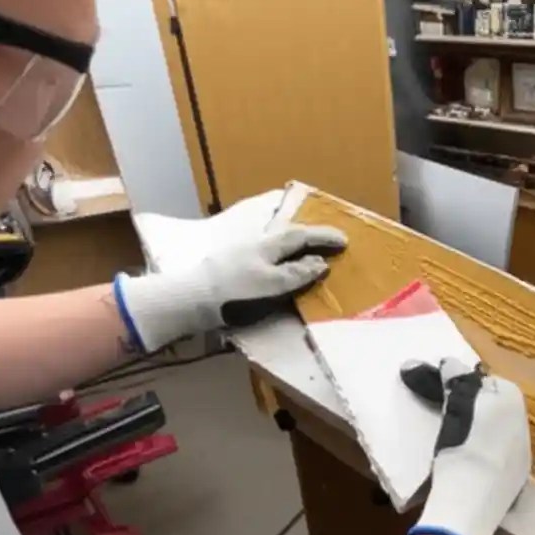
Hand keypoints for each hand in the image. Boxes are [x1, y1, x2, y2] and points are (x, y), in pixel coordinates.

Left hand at [115, 221, 346, 351]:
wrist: (190, 300)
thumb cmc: (234, 294)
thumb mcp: (271, 285)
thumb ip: (296, 274)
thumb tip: (320, 264)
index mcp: (268, 245)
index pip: (302, 235)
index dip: (323, 237)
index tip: (344, 240)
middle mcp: (255, 244)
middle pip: (287, 234)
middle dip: (310, 235)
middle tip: (328, 241)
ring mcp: (240, 253)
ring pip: (274, 242)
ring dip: (293, 244)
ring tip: (307, 251)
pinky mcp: (230, 265)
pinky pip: (264, 253)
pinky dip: (279, 254)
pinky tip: (277, 263)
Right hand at [400, 358, 531, 534]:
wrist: (472, 499)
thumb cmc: (462, 443)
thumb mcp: (454, 404)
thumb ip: (453, 379)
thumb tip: (448, 363)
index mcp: (511, 397)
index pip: (483, 382)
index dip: (458, 386)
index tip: (438, 395)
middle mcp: (524, 421)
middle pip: (493, 407)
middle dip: (471, 409)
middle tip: (444, 418)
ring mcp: (523, 452)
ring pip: (497, 433)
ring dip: (479, 432)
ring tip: (455, 443)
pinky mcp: (517, 479)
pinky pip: (498, 457)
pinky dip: (484, 455)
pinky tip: (469, 465)